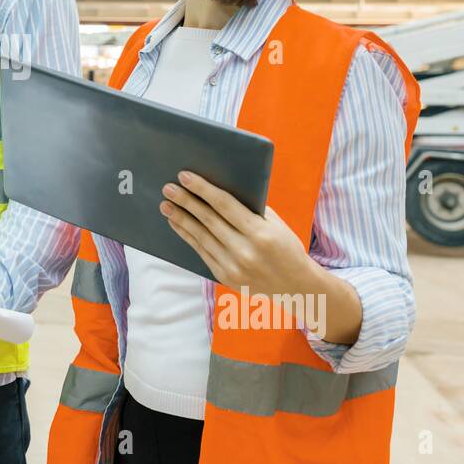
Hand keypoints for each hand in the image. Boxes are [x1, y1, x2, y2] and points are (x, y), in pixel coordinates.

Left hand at [159, 171, 315, 299]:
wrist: (297, 287)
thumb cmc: (286, 248)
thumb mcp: (276, 225)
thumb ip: (251, 209)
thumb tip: (219, 191)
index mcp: (260, 234)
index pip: (225, 205)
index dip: (203, 189)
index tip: (185, 176)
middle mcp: (244, 251)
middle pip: (208, 220)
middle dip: (185, 202)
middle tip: (168, 188)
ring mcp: (233, 266)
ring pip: (200, 237)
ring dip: (180, 219)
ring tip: (166, 205)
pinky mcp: (225, 277)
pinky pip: (201, 252)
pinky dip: (187, 236)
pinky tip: (177, 224)